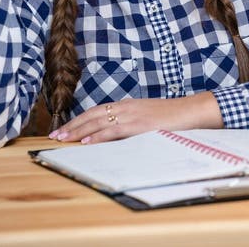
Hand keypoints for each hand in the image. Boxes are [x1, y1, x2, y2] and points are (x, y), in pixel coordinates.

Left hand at [49, 93, 223, 143]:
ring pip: (99, 121)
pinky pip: (114, 131)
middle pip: (94, 114)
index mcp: (129, 105)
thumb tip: (116, 136)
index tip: (66, 128)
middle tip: (55, 134)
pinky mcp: (140, 125)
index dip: (81, 119)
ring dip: (79, 131)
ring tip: (63, 138)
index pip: (98, 111)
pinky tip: (87, 142)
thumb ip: (132, 125)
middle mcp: (127, 107)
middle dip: (73, 125)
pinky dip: (98, 136)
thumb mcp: (148, 120)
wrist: (192, 111)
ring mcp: (133, 115)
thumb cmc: (173, 118)